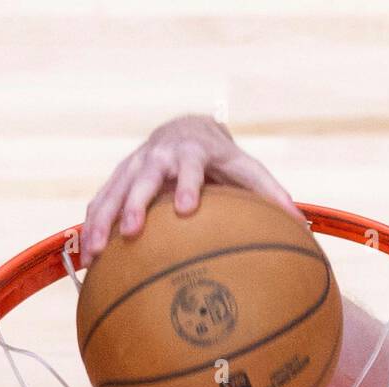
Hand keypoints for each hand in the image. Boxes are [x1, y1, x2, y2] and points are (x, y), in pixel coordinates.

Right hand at [80, 113, 305, 264]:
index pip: (188, 167)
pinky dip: (91, 225)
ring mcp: (134, 166)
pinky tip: (85, 257)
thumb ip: (272, 195)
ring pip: (112, 191)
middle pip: (143, 179)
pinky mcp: (119, 178)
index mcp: (191, 154)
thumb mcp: (248, 171)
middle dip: (135, 204)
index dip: (187, 184)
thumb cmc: (224, 159)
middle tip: (131, 232)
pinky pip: (100, 201)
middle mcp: (159, 156)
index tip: (187, 208)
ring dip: (101, 221)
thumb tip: (303, 227)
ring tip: (94, 253)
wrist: (186, 128)